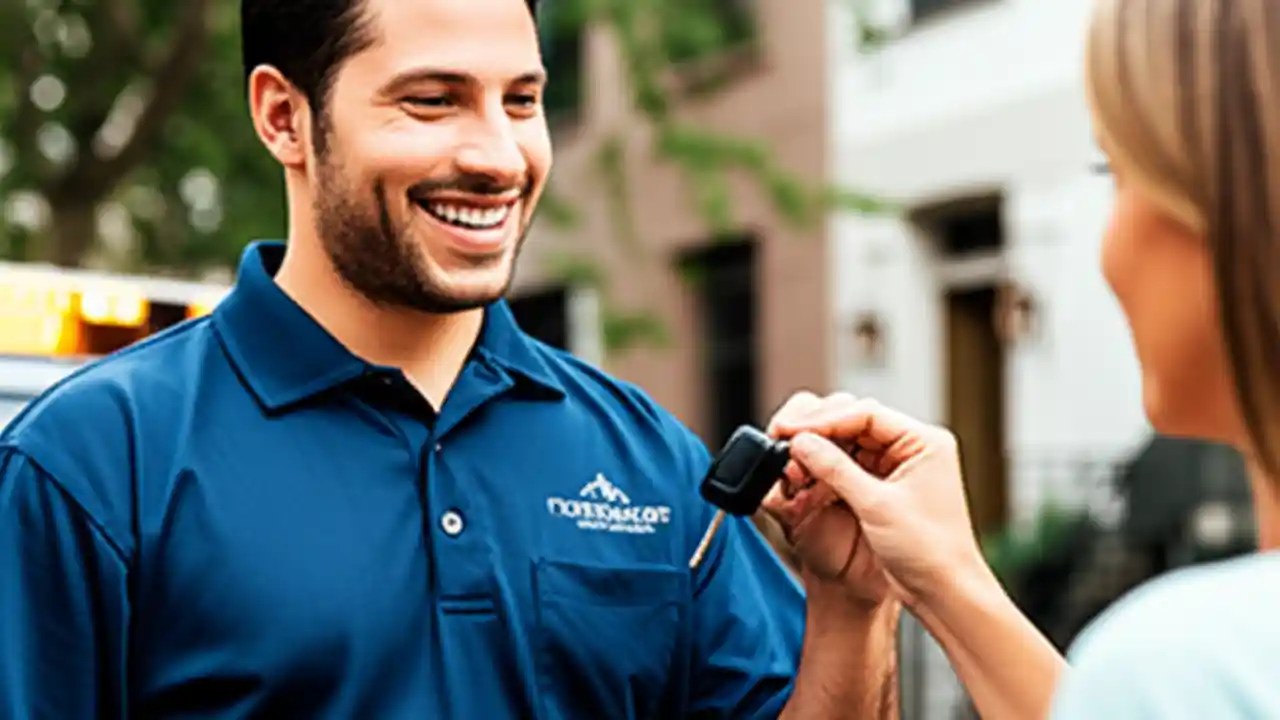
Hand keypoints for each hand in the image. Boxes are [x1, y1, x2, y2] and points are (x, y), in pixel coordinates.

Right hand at [771, 395, 989, 608]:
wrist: (943, 591)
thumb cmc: (931, 552)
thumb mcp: (877, 505)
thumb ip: (835, 469)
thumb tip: (802, 442)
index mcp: (923, 442)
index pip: (865, 414)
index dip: (823, 419)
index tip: (793, 428)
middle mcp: (912, 448)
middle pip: (854, 422)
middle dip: (817, 430)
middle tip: (785, 436)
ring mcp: (897, 466)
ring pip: (848, 443)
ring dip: (819, 449)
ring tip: (792, 457)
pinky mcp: (884, 486)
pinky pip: (848, 465)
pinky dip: (825, 468)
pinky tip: (806, 471)